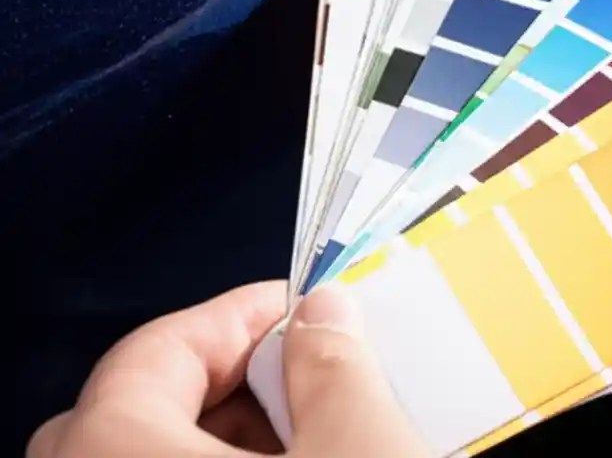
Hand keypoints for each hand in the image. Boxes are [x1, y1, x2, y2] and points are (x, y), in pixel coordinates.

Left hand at [27, 282, 427, 456]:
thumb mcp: (358, 448)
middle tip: (301, 370)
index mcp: (117, 450)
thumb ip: (337, 365)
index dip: (243, 313)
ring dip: (226, 436)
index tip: (299, 304)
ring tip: (312, 434)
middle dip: (228, 379)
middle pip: (139, 408)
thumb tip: (325, 317)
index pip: (163, 346)